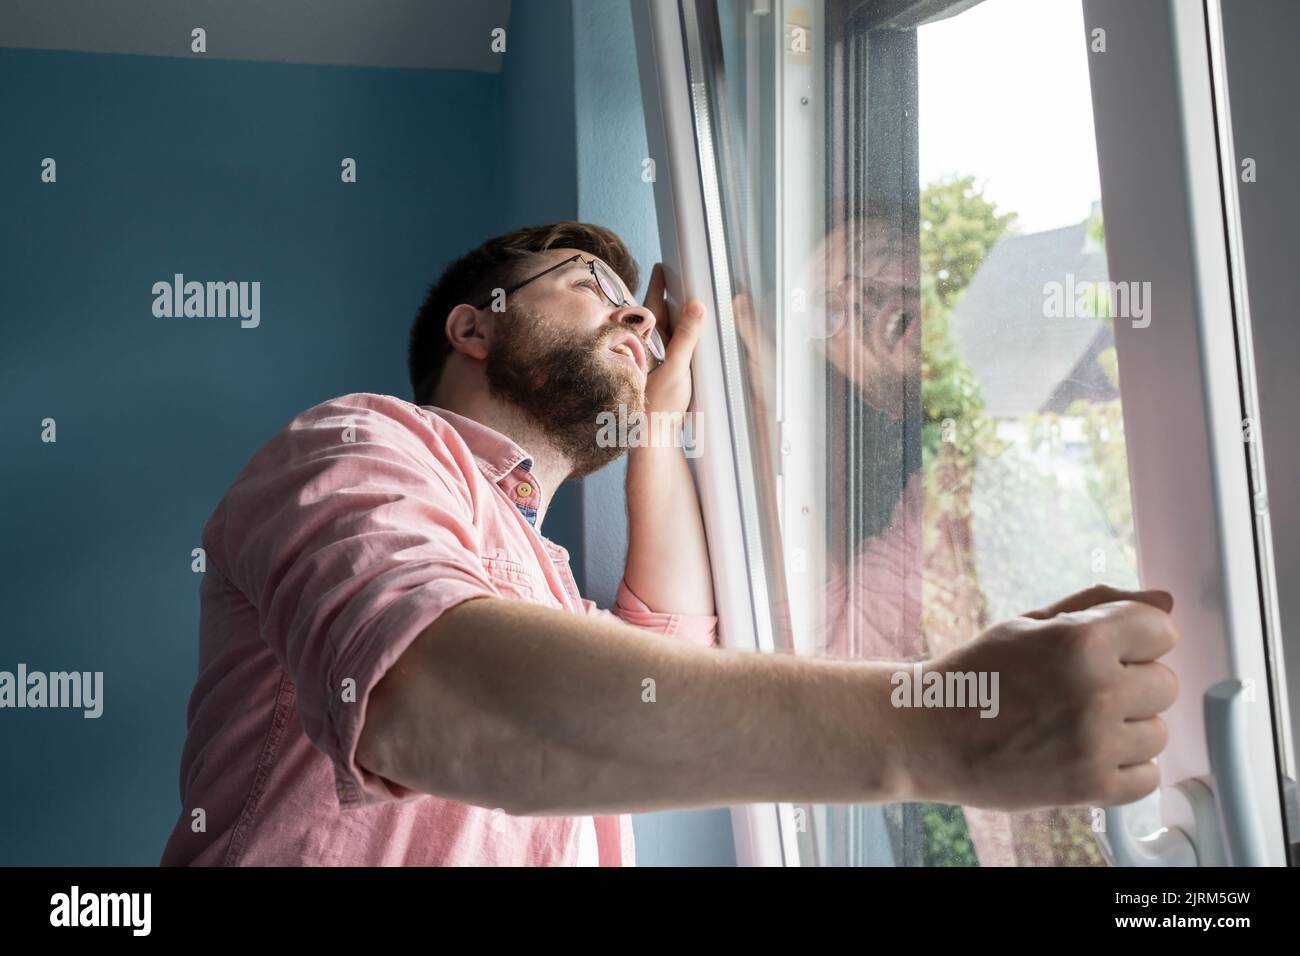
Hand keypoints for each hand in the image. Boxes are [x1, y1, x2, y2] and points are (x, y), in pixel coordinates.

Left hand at [641, 262, 706, 416]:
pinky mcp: (665, 372)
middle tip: (679, 275)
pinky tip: (692, 332)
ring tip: (687, 297)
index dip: (658, 284)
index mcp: (644, 342)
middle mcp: (648, 348)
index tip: (662, 265)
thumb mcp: (676, 368)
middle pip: (660, 314)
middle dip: (670, 295)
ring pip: (667, 330)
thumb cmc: (659, 406)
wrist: (656, 437)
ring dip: (677, 314)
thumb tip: (696, 305)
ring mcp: (656, 360)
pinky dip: (682, 334)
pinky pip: (674, 345)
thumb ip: (687, 336)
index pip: (651, 304)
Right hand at [908, 584, 1179, 812]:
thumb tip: (1163, 600)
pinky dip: (1123, 769)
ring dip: (1126, 729)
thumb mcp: (1029, 624)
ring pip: (1159, 732)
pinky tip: (1084, 753)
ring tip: (1076, 724)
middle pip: (1165, 683)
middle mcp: (1095, 689)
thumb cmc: (976, 674)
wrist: (927, 734)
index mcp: (1081, 640)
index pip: (1161, 630)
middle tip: (1081, 690)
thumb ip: (1100, 605)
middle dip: (1130, 684)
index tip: (1108, 651)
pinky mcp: (1091, 786)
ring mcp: (1095, 741)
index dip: (1135, 639)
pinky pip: (1148, 777)